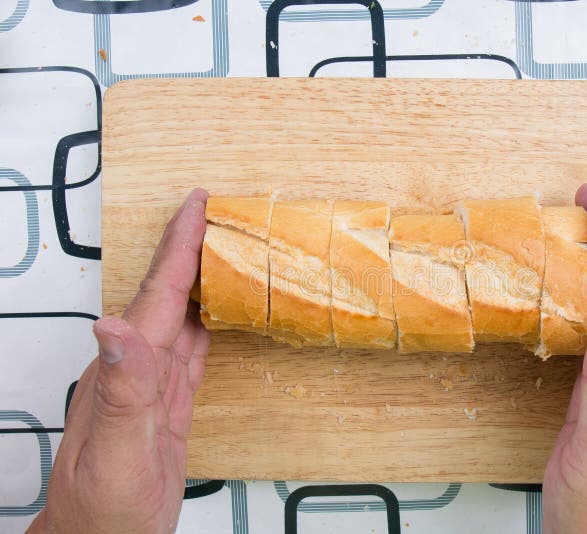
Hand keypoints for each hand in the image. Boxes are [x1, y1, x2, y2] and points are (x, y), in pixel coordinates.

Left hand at [28, 189, 210, 533]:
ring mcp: (154, 385)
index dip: (179, 248)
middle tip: (217, 212)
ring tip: (224, 248)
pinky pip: (193, 351)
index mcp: (127, 369)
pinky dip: (209, 323)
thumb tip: (112, 325)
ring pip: (184, 317)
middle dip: (190, 248)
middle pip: (170, 294)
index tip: (197, 207)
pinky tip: (219, 312)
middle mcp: (139, 368)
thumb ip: (119, 391)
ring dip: (202, 279)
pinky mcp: (169, 405)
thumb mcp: (113, 454)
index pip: (159, 296)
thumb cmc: (101, 510)